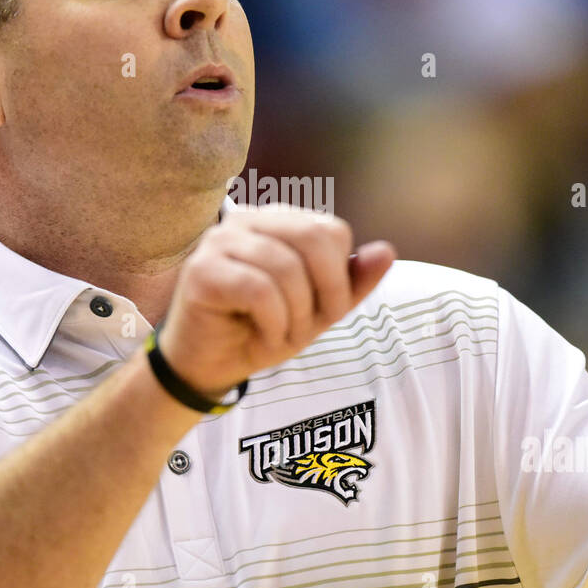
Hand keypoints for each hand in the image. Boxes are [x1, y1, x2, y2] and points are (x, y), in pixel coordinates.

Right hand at [158, 204, 396, 396]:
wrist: (208, 366)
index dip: (340, 278)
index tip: (323, 312)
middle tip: (308, 327)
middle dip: (325, 293)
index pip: (331, 231)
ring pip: (286, 268)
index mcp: (276, 220)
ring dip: (295, 316)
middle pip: (314, 240)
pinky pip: (259, 290)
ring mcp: (219, 241)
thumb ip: (352, 282)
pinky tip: (262, 335)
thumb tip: (387, 251)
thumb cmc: (260, 330)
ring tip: (280, 334)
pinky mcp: (201, 271)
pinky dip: (272, 323)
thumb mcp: (317, 310)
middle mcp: (246, 220)